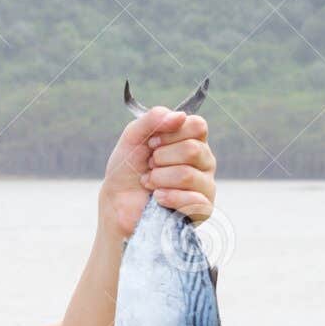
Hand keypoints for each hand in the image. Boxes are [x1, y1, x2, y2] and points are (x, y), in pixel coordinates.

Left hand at [98, 106, 215, 240]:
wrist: (118, 202)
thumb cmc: (129, 168)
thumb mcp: (133, 137)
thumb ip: (153, 119)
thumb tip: (180, 116)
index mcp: (193, 139)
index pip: (198, 126)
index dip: (170, 134)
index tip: (151, 143)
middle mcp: (204, 160)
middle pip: (192, 150)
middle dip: (161, 158)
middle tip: (150, 166)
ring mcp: (206, 185)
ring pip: (187, 175)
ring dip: (159, 179)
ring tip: (150, 182)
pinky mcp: (202, 209)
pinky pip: (193, 201)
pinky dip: (168, 198)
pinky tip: (158, 198)